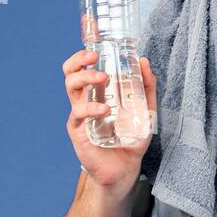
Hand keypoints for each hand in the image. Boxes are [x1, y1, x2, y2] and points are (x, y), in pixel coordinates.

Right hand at [62, 50, 156, 190]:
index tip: (95, 47)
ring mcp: (80, 115)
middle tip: (94, 58)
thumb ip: (146, 87)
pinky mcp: (79, 130)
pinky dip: (91, 108)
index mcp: (97, 93)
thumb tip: (144, 61)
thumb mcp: (145, 111)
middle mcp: (85, 100)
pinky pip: (79, 113)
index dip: (82, 55)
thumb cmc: (131, 139)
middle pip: (70, 73)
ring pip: (71, 88)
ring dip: (85, 78)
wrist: (125, 169)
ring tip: (102, 78)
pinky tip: (104, 110)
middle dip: (79, 61)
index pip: (82, 68)